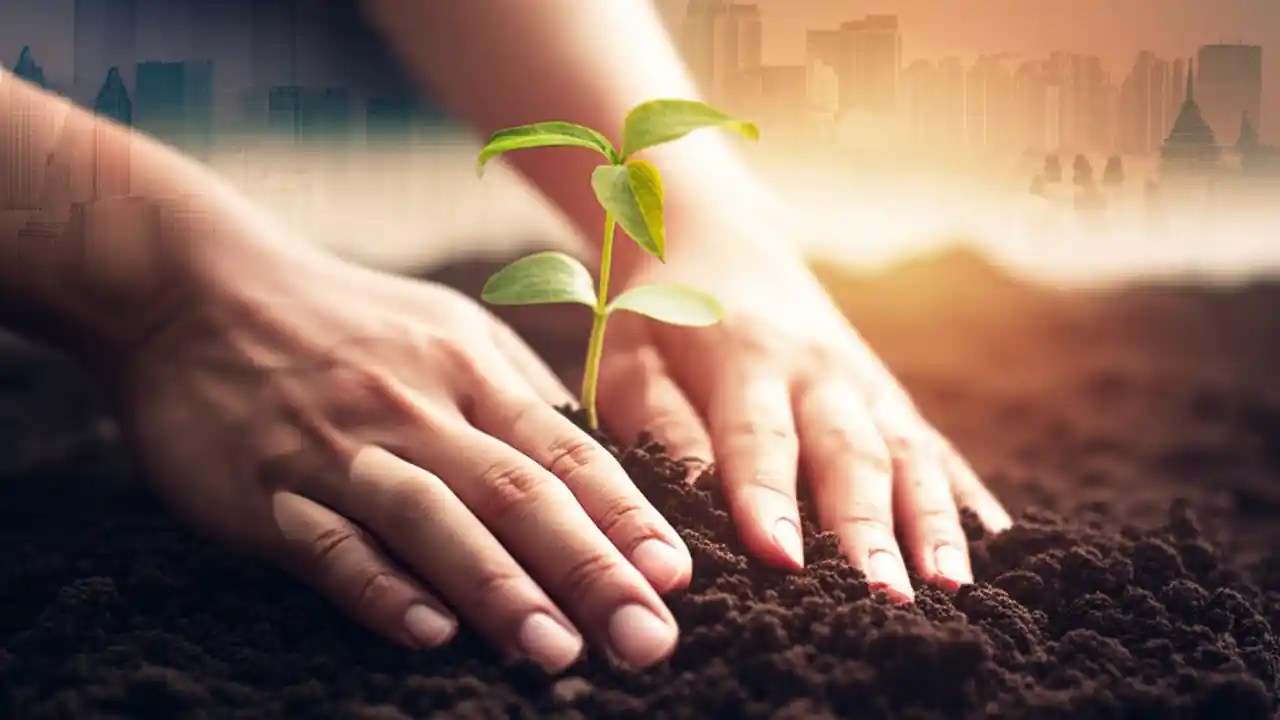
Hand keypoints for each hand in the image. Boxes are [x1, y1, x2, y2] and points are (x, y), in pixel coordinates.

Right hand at [110, 222, 689, 671]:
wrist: (198, 287)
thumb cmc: (344, 319)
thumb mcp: (447, 330)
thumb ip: (515, 391)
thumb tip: (589, 459)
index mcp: (471, 370)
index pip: (566, 452)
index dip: (625, 515)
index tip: (677, 575)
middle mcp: (417, 408)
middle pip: (517, 493)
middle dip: (590, 569)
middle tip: (647, 639)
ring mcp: (341, 447)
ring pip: (432, 519)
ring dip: (498, 587)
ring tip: (556, 651)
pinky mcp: (266, 487)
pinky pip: (328, 543)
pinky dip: (379, 587)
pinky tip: (427, 632)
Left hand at [597, 206, 1011, 599]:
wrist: (721, 238)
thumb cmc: (662, 315)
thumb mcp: (632, 357)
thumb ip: (658, 427)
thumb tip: (681, 511)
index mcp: (744, 358)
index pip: (758, 436)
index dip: (768, 498)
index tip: (783, 559)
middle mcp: (818, 371)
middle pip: (849, 454)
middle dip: (869, 529)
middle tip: (885, 598)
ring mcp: (865, 384)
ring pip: (907, 455)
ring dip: (932, 522)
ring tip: (953, 588)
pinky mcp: (890, 398)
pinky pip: (938, 449)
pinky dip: (966, 497)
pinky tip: (998, 545)